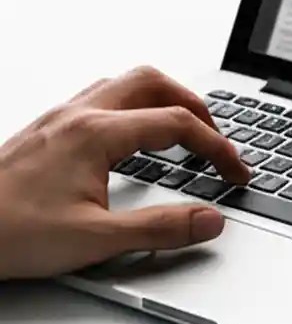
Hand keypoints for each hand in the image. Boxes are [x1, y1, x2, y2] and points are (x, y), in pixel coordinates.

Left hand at [0, 67, 250, 279]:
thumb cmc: (7, 232)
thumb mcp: (95, 240)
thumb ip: (161, 229)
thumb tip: (209, 220)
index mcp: (95, 134)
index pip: (178, 125)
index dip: (218, 148)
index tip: (236, 172)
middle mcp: (77, 116)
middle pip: (154, 82)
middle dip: (197, 107)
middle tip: (217, 140)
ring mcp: (58, 119)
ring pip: (124, 82)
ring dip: (163, 99)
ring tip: (185, 130)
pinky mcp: (46, 130)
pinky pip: (101, 97)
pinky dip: (133, 107)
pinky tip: (133, 137)